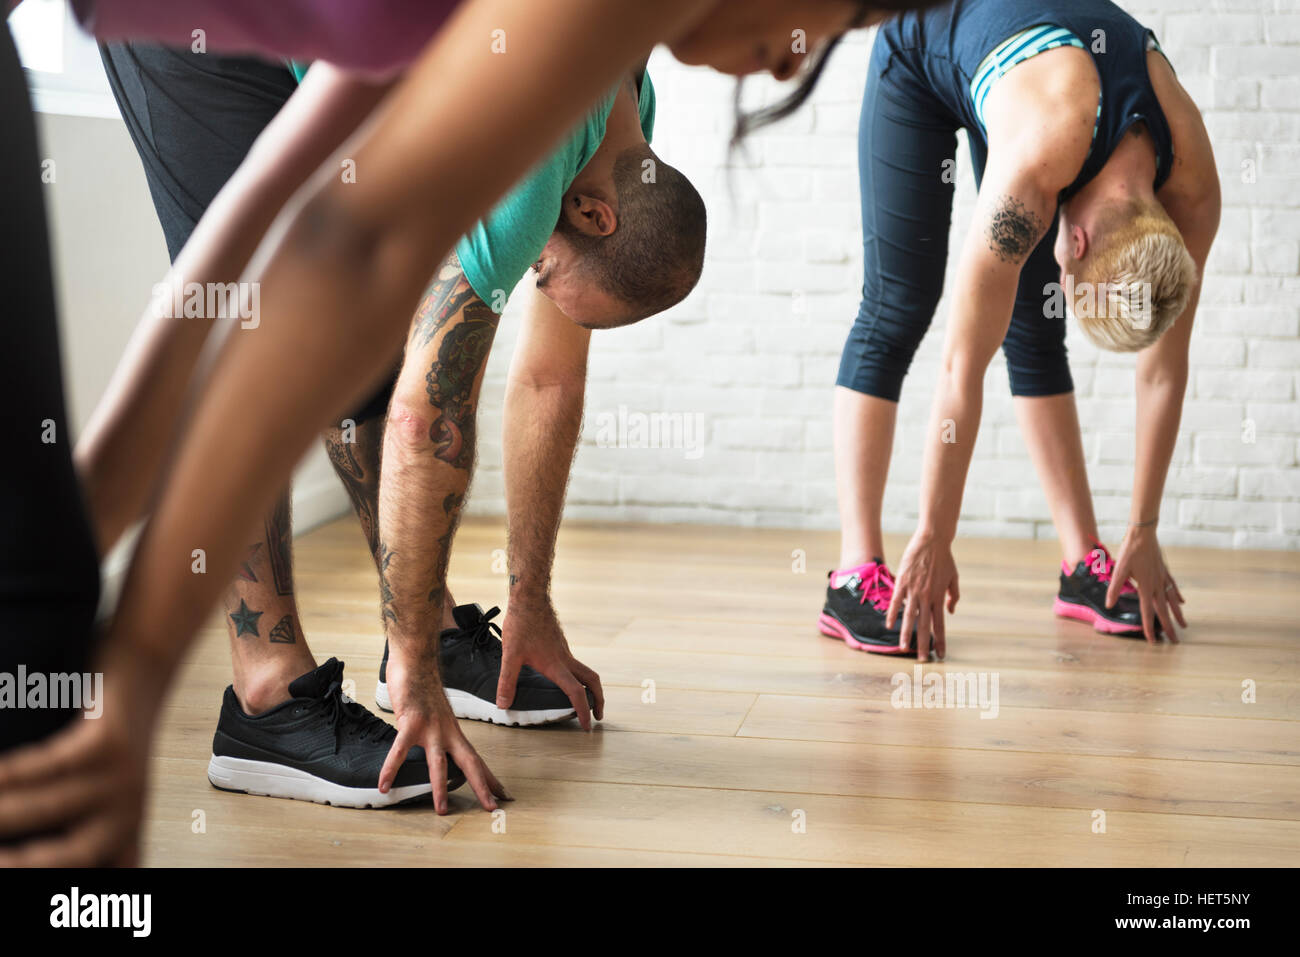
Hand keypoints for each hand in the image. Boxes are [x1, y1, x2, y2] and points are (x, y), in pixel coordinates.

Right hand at [0, 638, 164, 865]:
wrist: (144, 670)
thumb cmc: (104, 742)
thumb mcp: (94, 796)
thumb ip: (65, 833)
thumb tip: (19, 849)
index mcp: (124, 834)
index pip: (105, 877)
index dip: (61, 888)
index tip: (15, 865)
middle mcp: (128, 812)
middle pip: (71, 858)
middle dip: (20, 864)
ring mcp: (122, 776)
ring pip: (48, 808)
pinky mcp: (109, 741)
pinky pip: (50, 765)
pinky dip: (11, 774)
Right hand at [379, 645, 510, 813]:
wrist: (416, 659)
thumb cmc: (423, 686)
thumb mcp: (437, 713)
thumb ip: (438, 731)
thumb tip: (437, 746)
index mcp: (454, 731)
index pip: (476, 759)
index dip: (490, 777)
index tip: (503, 794)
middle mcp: (447, 731)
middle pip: (469, 763)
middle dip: (483, 786)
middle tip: (492, 807)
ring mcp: (430, 727)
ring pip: (438, 763)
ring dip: (441, 788)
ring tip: (442, 811)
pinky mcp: (410, 721)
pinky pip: (399, 750)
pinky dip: (390, 769)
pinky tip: (384, 786)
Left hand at [498, 596, 603, 730]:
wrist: (530, 597)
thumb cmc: (522, 623)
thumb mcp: (511, 654)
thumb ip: (507, 681)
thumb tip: (504, 704)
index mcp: (556, 665)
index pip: (575, 693)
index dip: (583, 711)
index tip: (587, 725)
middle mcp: (565, 658)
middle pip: (592, 681)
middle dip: (598, 699)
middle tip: (598, 714)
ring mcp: (564, 649)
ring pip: (584, 670)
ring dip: (588, 686)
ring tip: (582, 699)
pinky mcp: (559, 642)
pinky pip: (573, 661)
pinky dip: (576, 674)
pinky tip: (560, 675)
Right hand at [886, 530, 959, 659]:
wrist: (932, 540)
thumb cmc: (945, 558)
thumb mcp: (954, 577)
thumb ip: (954, 596)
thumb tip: (950, 611)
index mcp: (940, 597)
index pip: (940, 625)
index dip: (940, 641)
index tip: (941, 655)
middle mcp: (927, 597)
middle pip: (925, 626)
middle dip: (924, 645)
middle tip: (923, 661)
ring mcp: (914, 590)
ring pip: (909, 617)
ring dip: (906, 634)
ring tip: (903, 648)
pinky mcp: (902, 582)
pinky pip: (896, 602)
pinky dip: (893, 614)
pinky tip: (889, 625)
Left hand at [1106, 525, 1185, 643]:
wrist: (1143, 534)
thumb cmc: (1129, 551)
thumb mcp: (1119, 570)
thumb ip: (1114, 588)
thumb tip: (1108, 605)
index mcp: (1146, 587)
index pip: (1147, 612)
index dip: (1149, 627)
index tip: (1152, 641)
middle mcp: (1157, 585)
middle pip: (1164, 610)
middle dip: (1169, 627)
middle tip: (1175, 641)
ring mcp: (1163, 578)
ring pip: (1172, 601)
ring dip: (1177, 614)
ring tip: (1184, 625)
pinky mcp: (1165, 571)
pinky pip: (1173, 587)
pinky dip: (1177, 596)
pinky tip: (1182, 602)